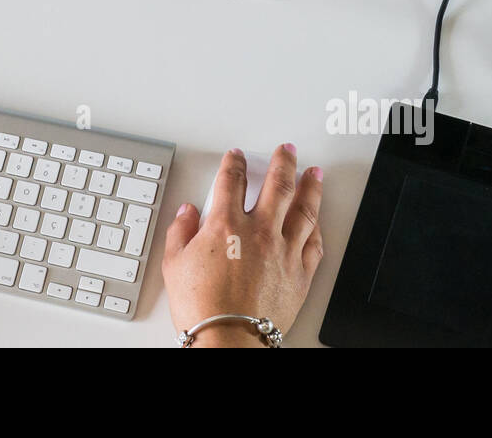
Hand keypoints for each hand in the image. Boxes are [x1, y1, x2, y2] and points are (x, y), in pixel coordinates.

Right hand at [162, 145, 322, 346]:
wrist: (227, 341)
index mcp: (225, 224)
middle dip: (283, 162)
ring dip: (310, 187)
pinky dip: (316, 228)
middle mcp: (258, 231)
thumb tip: (186, 213)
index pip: (232, 180)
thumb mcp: (174, 265)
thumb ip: (180, 232)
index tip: (237, 156)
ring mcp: (283, 252)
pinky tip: (317, 221)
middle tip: (287, 150)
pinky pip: (314, 244)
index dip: (234, 163)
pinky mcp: (300, 274)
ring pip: (303, 209)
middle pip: (277, 184)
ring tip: (314, 174)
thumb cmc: (202, 307)